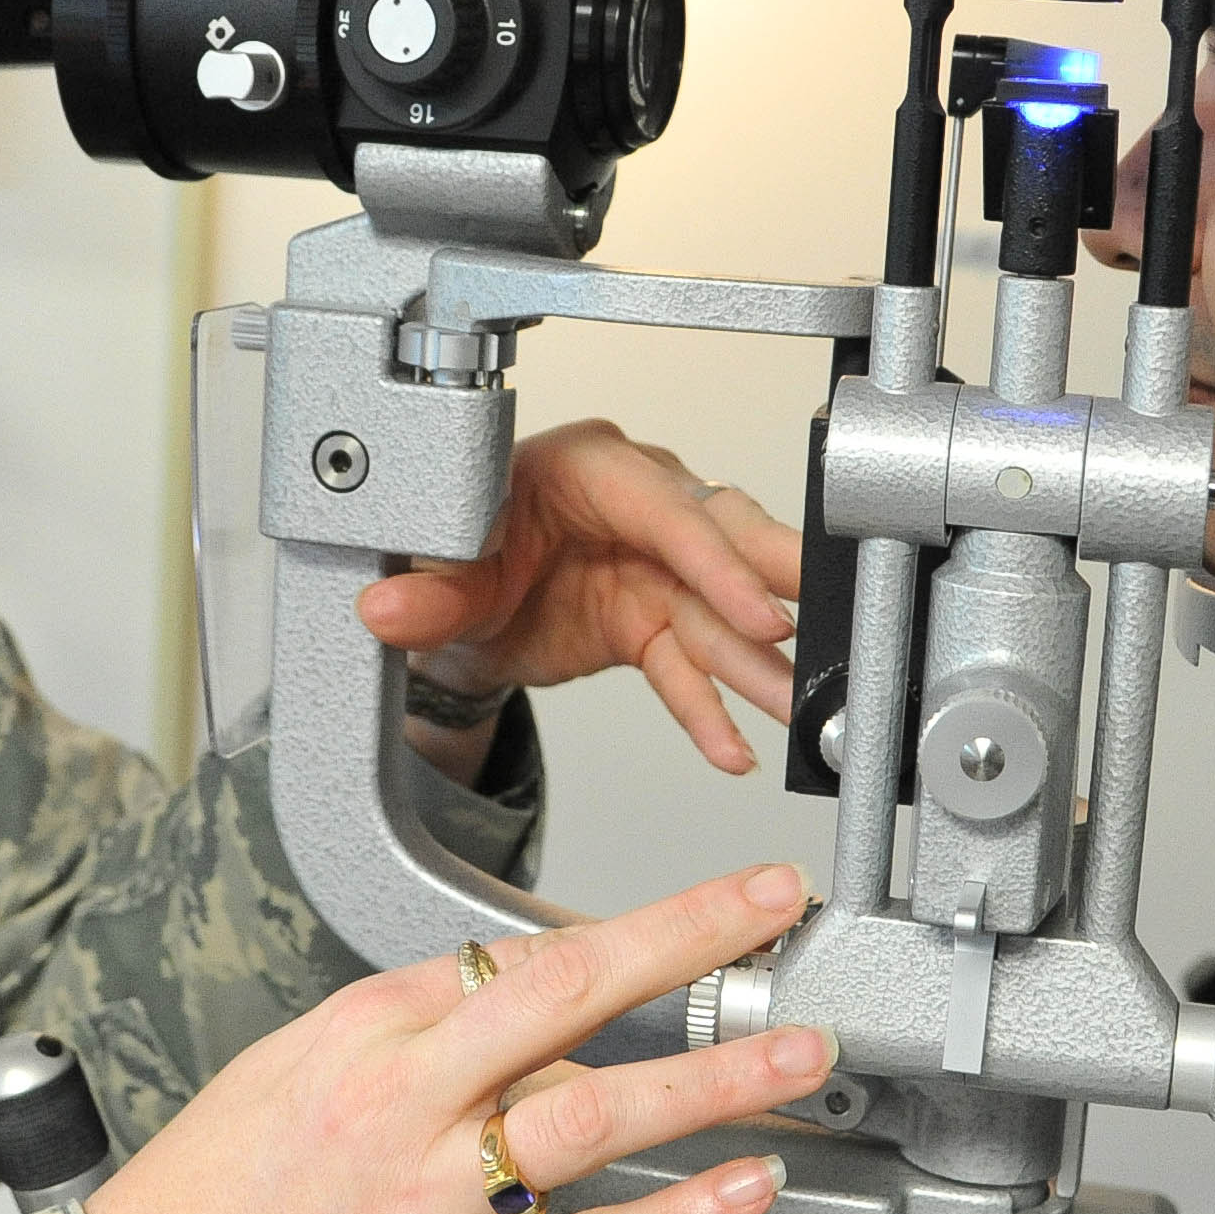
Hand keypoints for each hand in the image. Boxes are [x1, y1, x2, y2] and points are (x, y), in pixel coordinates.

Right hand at [81, 863, 831, 1213]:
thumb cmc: (209, 1194)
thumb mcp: (294, 1064)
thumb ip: (415, 1030)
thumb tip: (529, 1003)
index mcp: (364, 1033)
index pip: (526, 954)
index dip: (643, 924)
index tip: (721, 903)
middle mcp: (400, 1105)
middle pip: (566, 997)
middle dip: (688, 942)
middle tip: (772, 913)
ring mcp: (427, 1205)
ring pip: (591, 1119)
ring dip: (710, 1077)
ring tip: (796, 1054)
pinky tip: (741, 1188)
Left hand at [356, 419, 803, 775]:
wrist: (448, 604)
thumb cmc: (454, 547)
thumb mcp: (435, 565)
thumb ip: (427, 593)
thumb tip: (385, 609)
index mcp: (586, 466)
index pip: (665, 510)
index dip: (717, 561)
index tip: (759, 613)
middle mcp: (634, 506)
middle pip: (722, 539)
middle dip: (777, 584)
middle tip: (828, 626)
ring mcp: (653, 565)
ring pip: (719, 614)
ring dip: (756, 666)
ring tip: (795, 710)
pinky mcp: (653, 619)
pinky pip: (688, 665)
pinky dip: (710, 708)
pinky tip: (733, 746)